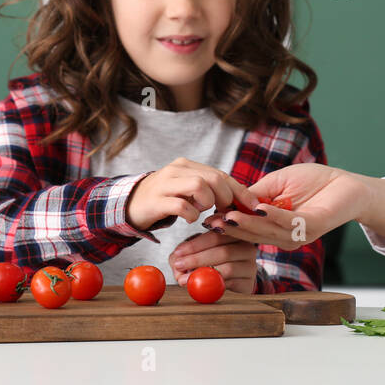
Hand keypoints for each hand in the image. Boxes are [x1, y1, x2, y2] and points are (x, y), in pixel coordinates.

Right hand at [125, 157, 257, 230]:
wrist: (129, 204)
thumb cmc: (165, 199)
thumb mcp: (187, 191)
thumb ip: (209, 190)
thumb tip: (240, 201)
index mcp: (188, 165)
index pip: (221, 174)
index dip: (240, 191)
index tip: (254, 206)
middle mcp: (177, 169)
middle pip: (213, 178)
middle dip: (225, 198)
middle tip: (223, 212)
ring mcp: (165, 183)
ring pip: (199, 186)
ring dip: (207, 204)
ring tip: (203, 213)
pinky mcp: (155, 201)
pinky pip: (181, 205)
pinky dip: (191, 214)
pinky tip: (190, 218)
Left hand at [168, 231, 257, 293]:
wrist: (233, 280)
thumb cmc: (211, 262)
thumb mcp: (197, 253)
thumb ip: (185, 254)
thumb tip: (176, 262)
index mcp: (234, 232)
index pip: (216, 235)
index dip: (195, 244)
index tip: (178, 253)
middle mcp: (247, 246)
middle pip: (223, 251)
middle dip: (197, 259)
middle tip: (179, 265)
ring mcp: (250, 264)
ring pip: (228, 268)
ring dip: (204, 274)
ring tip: (185, 279)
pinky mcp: (249, 281)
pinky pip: (231, 284)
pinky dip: (213, 285)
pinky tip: (201, 286)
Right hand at [208, 163, 363, 250]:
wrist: (346, 182)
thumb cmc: (312, 181)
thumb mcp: (275, 185)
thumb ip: (254, 195)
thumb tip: (228, 201)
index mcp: (274, 227)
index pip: (245, 230)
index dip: (227, 226)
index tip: (206, 220)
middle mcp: (284, 236)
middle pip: (253, 235)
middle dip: (231, 229)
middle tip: (210, 223)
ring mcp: (299, 234)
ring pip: (268, 231)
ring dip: (248, 224)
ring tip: (228, 216)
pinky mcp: (313, 226)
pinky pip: (290, 223)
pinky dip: (273, 215)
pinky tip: (259, 209)